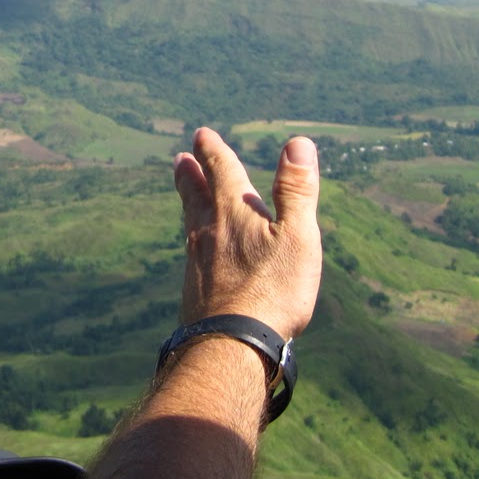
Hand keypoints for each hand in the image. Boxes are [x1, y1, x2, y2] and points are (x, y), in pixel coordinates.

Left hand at [173, 127, 321, 338]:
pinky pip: (192, 253)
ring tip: (186, 194)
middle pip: (196, 194)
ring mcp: (198, 260)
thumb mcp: (297, 235)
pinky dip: (194, 239)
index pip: (221, 171)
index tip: (202, 135)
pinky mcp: (195, 288)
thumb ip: (296, 190)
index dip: (213, 151)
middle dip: (191, 173)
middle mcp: (208, 230)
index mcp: (234, 212)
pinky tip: (196, 250)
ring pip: (191, 221)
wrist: (232, 343)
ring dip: (188, 201)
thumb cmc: (273, 289)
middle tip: (180, 159)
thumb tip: (298, 143)